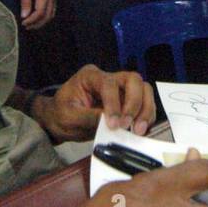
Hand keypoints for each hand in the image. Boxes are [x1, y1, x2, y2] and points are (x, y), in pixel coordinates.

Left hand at [17, 0, 55, 29]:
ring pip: (51, 14)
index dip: (32, 20)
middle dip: (37, 24)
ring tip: (31, 24)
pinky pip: (52, 10)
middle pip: (47, 16)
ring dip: (42, 22)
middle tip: (26, 26)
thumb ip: (25, 2)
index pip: (40, 12)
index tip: (23, 22)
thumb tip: (24, 16)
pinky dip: (45, 17)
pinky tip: (38, 18)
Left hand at [32, 64, 154, 141]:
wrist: (61, 120)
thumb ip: (89, 117)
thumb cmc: (61, 115)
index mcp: (90, 76)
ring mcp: (120, 89)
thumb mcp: (69, 117)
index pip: (109, 84)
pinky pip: (144, 104)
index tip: (114, 125)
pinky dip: (146, 117)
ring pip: (144, 90)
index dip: (114, 104)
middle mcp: (109, 77)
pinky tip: (140, 131)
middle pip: (133, 80)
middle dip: (135, 103)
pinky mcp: (127, 102)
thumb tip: (110, 122)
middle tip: (130, 126)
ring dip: (145, 110)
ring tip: (138, 130)